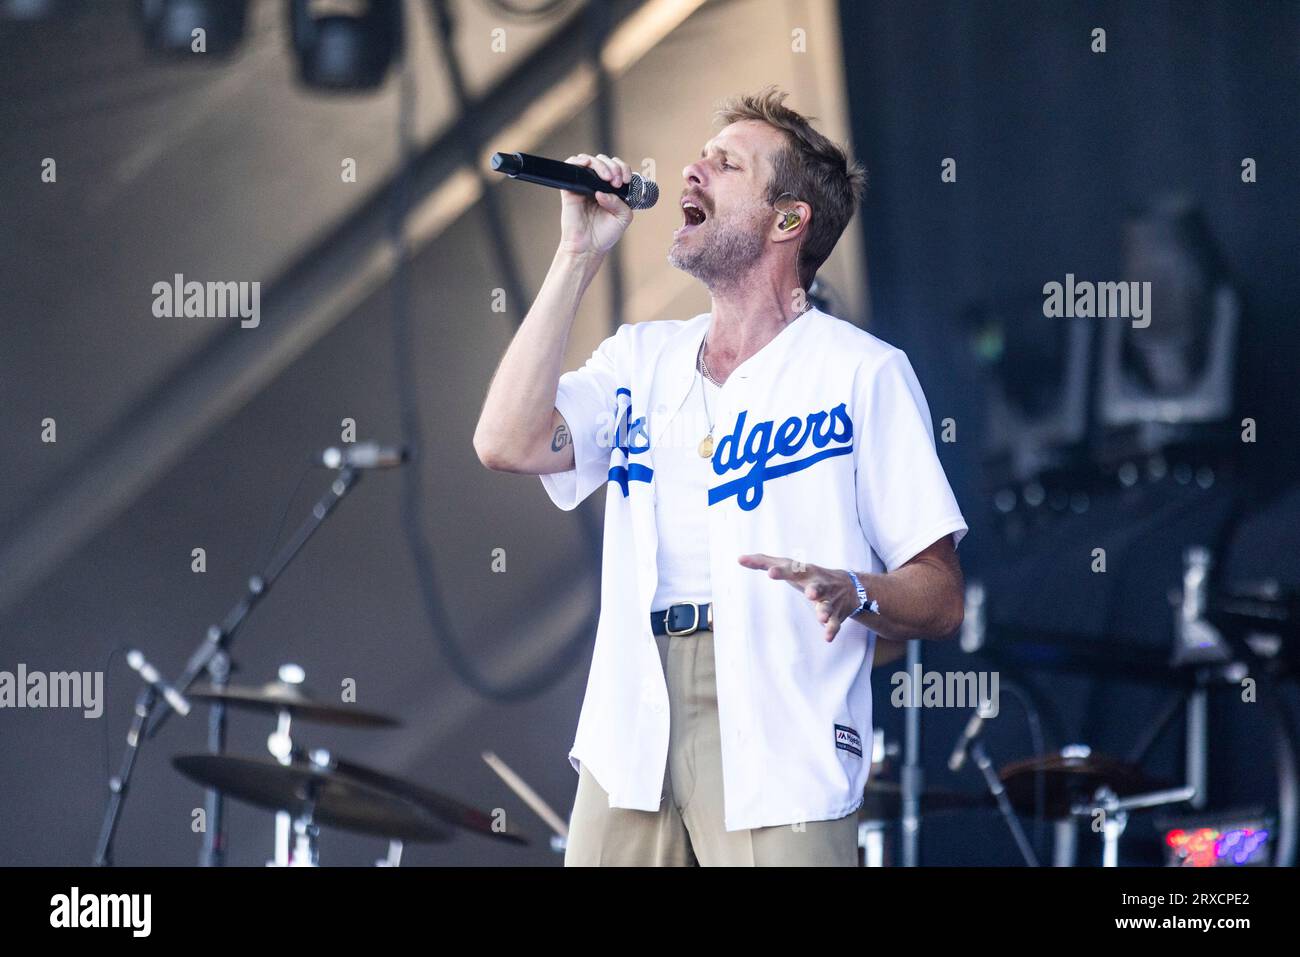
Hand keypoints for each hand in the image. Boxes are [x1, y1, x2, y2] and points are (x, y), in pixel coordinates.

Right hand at [557, 153, 634, 256]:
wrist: (588, 247)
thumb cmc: (605, 234)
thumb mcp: (624, 217)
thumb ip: (621, 201)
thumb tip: (603, 191)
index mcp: (611, 189)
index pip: (617, 168)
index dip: (623, 169)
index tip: (625, 180)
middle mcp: (597, 184)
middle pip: (604, 161)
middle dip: (614, 167)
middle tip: (616, 182)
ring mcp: (583, 185)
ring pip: (590, 161)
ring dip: (601, 165)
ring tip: (607, 178)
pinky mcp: (570, 188)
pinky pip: (571, 166)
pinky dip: (579, 161)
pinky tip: (588, 167)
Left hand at [738, 553, 860, 641]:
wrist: (850, 586)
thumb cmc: (809, 575)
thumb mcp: (790, 566)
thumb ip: (764, 562)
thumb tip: (739, 559)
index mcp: (805, 572)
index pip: (793, 569)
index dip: (782, 571)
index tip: (770, 572)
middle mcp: (818, 584)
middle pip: (816, 585)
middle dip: (813, 589)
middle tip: (809, 593)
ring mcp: (828, 599)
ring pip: (827, 605)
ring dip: (824, 610)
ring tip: (820, 617)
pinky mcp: (836, 615)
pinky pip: (835, 623)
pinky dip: (832, 630)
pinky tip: (827, 637)